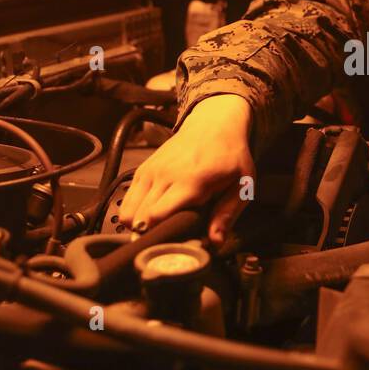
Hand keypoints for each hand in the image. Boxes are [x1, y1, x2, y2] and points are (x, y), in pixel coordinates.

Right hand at [118, 94, 255, 245]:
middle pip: (139, 216)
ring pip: (128, 209)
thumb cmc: (230, 157)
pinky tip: (149, 214)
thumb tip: (215, 242)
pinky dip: (133, 210)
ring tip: (155, 228)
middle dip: (147, 234)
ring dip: (137, 223)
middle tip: (164, 241)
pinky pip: (127, 197)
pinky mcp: (144, 168)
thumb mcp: (241, 185)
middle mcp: (166, 175)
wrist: (214, 124)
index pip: (157, 216)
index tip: (169, 245)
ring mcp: (151, 170)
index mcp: (191, 182)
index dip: (159, 235)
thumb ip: (227, 214)